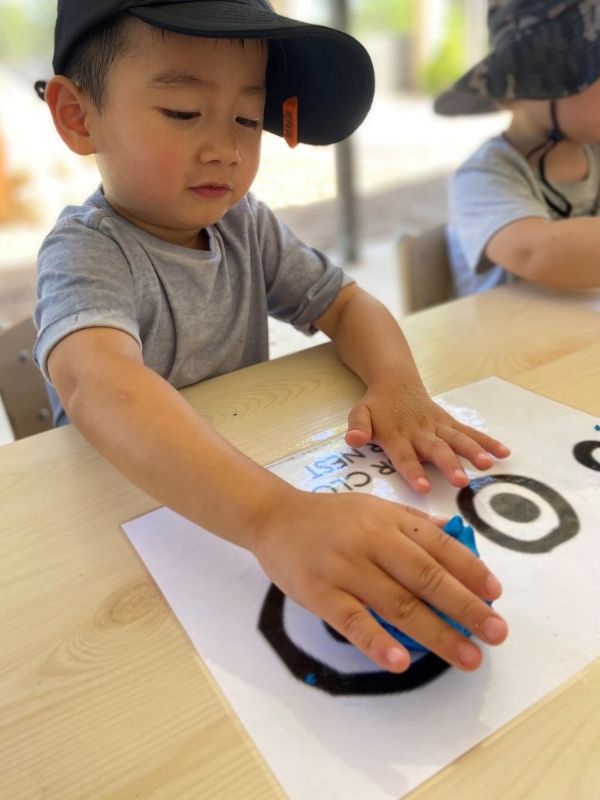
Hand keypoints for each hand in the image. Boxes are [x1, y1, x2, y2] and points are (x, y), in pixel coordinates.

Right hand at [252, 488, 507, 672]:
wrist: (275, 517)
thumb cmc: (330, 516)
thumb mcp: (374, 507)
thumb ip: (413, 522)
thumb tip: (455, 535)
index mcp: (390, 521)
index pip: (439, 546)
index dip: (471, 571)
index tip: (495, 595)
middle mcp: (373, 542)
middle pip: (427, 577)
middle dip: (466, 607)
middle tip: (496, 633)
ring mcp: (346, 568)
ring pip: (398, 604)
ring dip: (437, 633)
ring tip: (468, 656)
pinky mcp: (321, 593)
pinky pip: (353, 620)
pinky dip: (378, 641)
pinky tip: (401, 661)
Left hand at [345, 383, 510, 492]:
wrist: (396, 382)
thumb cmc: (377, 407)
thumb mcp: (360, 413)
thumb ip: (357, 427)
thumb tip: (353, 440)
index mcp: (397, 435)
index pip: (405, 456)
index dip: (413, 471)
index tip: (423, 487)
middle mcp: (421, 431)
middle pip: (436, 449)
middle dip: (449, 465)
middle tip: (461, 481)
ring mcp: (438, 426)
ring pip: (458, 439)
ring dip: (474, 451)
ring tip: (488, 465)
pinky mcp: (450, 423)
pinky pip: (470, 432)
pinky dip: (487, 441)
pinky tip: (504, 453)